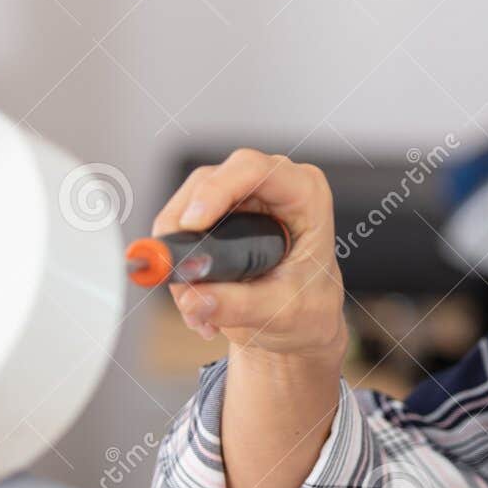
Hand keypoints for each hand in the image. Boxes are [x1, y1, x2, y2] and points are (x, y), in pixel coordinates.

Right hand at [152, 148, 347, 363]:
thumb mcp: (284, 311)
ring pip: (187, 200)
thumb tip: (193, 297)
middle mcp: (273, 185)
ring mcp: (242, 194)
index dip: (216, 191)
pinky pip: (181, 222)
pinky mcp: (219, 211)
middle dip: (184, 229)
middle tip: (178, 276)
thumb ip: (241, 305)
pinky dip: (177, 259)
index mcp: (305, 194)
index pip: (255, 171)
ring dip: (177, 249)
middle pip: (209, 181)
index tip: (191, 226)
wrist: (303, 317)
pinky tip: (192, 298)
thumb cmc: (310, 305)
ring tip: (191, 301)